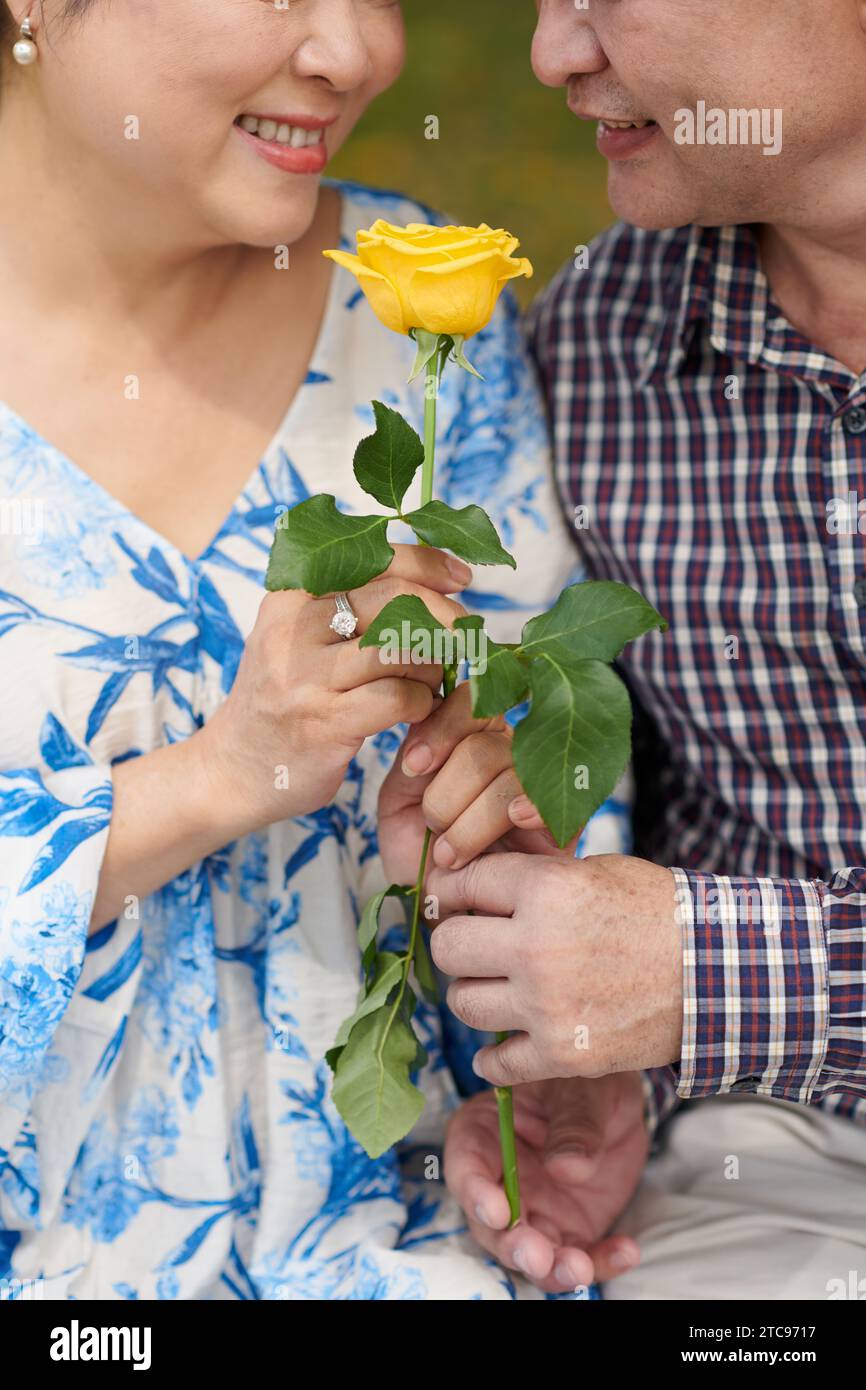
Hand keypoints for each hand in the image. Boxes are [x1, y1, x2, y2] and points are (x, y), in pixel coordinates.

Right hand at [198, 545, 469, 832]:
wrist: (231, 771)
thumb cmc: (283, 700)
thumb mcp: (298, 638)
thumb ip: (348, 606)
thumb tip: (428, 577)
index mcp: (291, 596)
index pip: (372, 558)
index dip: (427, 563)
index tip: (461, 578)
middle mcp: (294, 628)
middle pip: (395, 597)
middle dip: (445, 615)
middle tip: (465, 638)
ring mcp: (307, 676)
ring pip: (401, 646)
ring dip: (434, 664)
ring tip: (433, 680)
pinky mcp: (325, 722)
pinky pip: (399, 697)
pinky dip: (423, 703)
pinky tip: (417, 712)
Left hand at [378, 682, 577, 886]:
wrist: (442, 909)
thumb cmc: (419, 852)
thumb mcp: (399, 799)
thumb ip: (414, 754)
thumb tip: (426, 714)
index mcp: (473, 736)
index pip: (470, 702)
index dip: (440, 730)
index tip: (414, 767)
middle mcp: (511, 753)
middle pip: (484, 746)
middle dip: (446, 795)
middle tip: (432, 830)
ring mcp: (541, 785)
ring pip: (509, 777)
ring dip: (469, 823)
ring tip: (450, 856)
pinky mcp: (563, 821)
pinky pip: (551, 800)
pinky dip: (529, 808)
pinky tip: (512, 823)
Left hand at [427, 852, 681, 1082]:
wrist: (718, 972)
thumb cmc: (658, 912)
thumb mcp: (594, 870)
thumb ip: (533, 878)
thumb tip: (472, 887)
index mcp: (545, 889)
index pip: (462, 884)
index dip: (452, 891)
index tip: (453, 900)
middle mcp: (536, 946)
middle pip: (448, 947)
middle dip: (457, 944)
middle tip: (474, 948)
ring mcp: (546, 1004)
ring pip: (463, 1002)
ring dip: (475, 995)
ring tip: (497, 991)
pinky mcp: (562, 1054)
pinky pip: (497, 1064)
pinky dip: (493, 1060)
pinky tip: (500, 1048)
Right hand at [446, 1074, 646, 1292]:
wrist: (615, 1100)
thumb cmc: (584, 1079)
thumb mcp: (581, 1088)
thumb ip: (574, 1124)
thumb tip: (567, 1169)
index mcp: (484, 1132)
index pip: (466, 1166)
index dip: (476, 1194)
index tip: (498, 1213)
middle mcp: (499, 1179)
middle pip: (492, 1225)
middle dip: (513, 1246)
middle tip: (538, 1256)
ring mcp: (533, 1209)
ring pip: (531, 1253)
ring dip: (552, 1269)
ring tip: (581, 1269)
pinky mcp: (567, 1229)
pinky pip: (578, 1256)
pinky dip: (600, 1262)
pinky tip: (625, 1251)